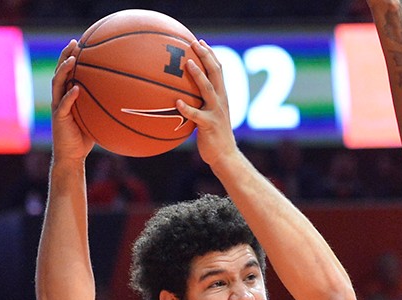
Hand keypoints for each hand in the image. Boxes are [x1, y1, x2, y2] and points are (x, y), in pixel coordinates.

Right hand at [50, 40, 93, 161]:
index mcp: (67, 95)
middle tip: (74, 42)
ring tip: (73, 59)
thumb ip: (103, 105)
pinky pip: (64, 104)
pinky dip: (70, 96)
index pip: (67, 72)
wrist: (72, 156)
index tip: (80, 42)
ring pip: (57, 83)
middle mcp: (60, 97)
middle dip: (65, 55)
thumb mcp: (96, 118)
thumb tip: (126, 97)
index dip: (71, 56)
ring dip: (64, 70)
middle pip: (59, 71)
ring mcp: (58, 107)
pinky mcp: (59, 118)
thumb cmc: (86, 137)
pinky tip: (76, 89)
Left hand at [173, 41, 238, 168]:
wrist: (225, 156)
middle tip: (194, 43)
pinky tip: (176, 102)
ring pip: (208, 89)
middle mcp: (221, 100)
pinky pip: (196, 115)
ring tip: (188, 64)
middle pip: (216, 73)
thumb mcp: (209, 116)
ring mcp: (216, 112)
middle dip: (206, 56)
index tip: (200, 42)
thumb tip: (181, 95)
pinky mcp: (209, 125)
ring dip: (198, 75)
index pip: (218, 70)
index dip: (210, 55)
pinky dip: (187, 108)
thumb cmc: (213, 137)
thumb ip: (200, 104)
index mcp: (221, 96)